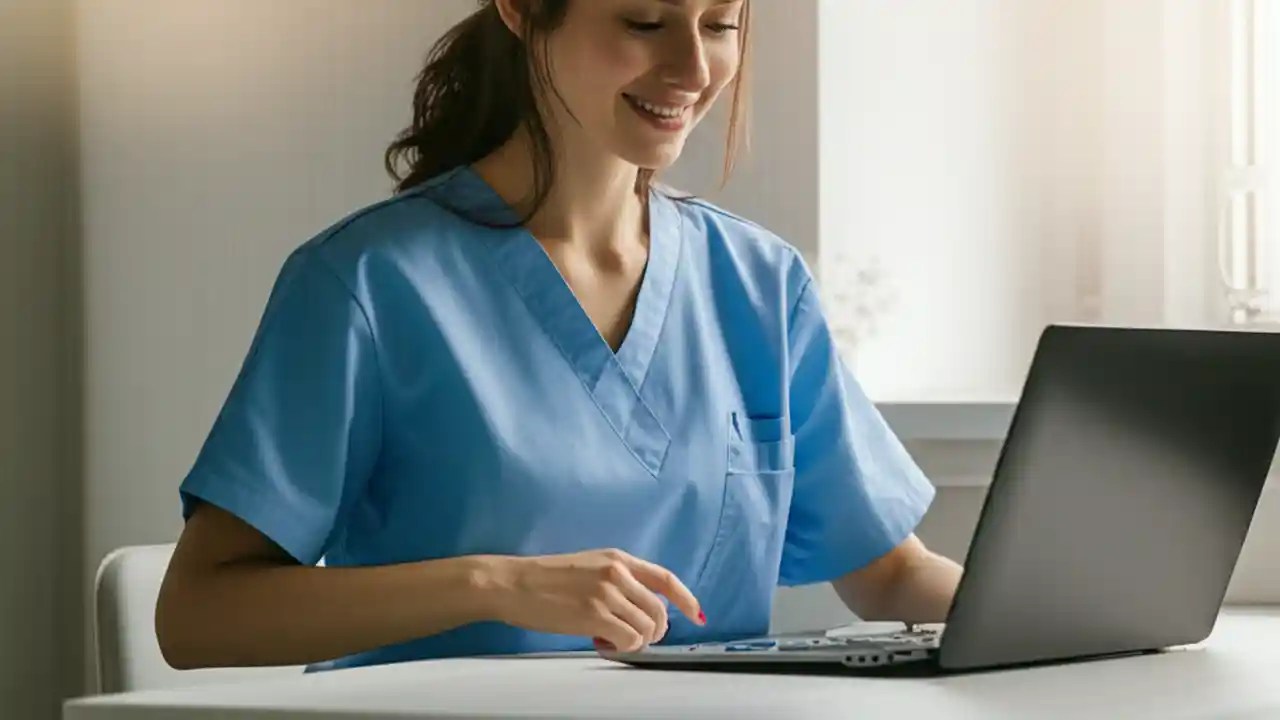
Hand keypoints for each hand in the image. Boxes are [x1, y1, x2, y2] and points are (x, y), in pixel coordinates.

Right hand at [489, 548, 704, 652]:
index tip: (696, 614)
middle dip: (655, 631)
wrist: (514, 584)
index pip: (665, 578)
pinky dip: (622, 648)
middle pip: (659, 610)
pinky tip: (603, 643)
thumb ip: (617, 580)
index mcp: (618, 558)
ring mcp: (607, 594)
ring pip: (646, 628)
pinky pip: (628, 639)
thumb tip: (640, 608)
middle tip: (635, 638)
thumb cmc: (545, 578)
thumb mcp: (589, 566)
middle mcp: (618, 573)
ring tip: (611, 639)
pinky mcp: (594, 615)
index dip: (686, 598)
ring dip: (635, 641)